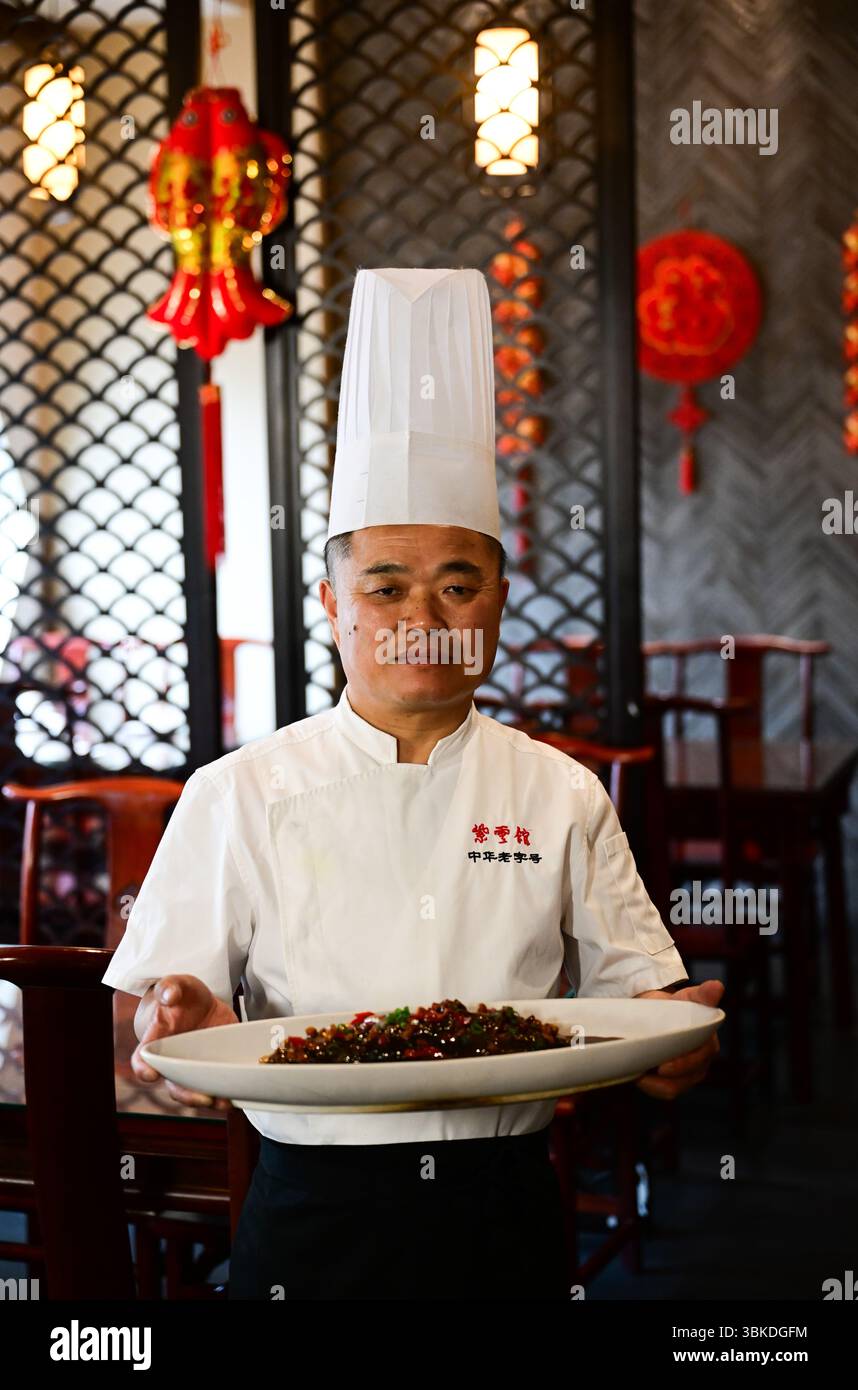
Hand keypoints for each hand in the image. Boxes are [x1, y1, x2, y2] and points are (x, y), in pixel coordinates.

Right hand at [131, 973, 237, 1110]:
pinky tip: (238, 1096)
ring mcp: (193, 1069)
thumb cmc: (182, 997)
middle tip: (204, 1097)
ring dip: (211, 1100)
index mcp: (156, 1041)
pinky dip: (226, 1094)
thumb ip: (170, 987)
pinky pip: (216, 1088)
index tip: (151, 1074)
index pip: (142, 1059)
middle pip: (174, 1085)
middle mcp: (172, 1062)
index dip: (143, 1068)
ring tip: (225, 1102)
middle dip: (188, 1095)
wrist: (200, 1005)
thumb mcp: (178, 984)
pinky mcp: (212, 1070)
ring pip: (197, 1092)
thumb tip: (169, 995)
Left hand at [632, 979, 723, 1098]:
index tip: (663, 1067)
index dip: (682, 1064)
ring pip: (674, 1088)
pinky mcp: (677, 1082)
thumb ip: (702, 994)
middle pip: (686, 1077)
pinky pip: (664, 1091)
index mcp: (708, 1042)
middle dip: (666, 1077)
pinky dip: (651, 1086)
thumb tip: (717, 986)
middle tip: (644, 1070)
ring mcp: (690, 1074)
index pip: (699, 1058)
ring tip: (638, 1072)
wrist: (659, 1014)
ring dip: (654, 1084)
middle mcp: (703, 1061)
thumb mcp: (687, 997)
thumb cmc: (675, 1006)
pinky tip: (639, 1076)